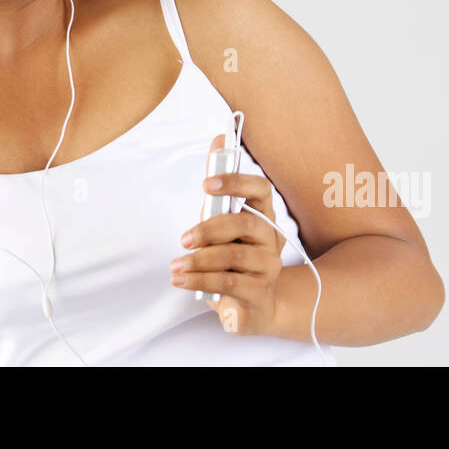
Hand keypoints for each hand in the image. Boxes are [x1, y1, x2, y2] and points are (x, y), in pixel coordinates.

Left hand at [170, 133, 285, 335]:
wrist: (254, 307)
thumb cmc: (234, 258)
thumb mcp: (223, 223)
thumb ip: (219, 190)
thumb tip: (218, 141)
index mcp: (265, 216)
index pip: (261, 190)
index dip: (235, 182)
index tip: (206, 184)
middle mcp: (272, 240)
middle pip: (246, 223)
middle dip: (209, 228)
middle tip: (184, 238)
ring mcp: (268, 268)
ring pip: (234, 256)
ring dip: (199, 260)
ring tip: (176, 265)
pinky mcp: (258, 294)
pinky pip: (227, 283)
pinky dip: (199, 280)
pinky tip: (181, 279)